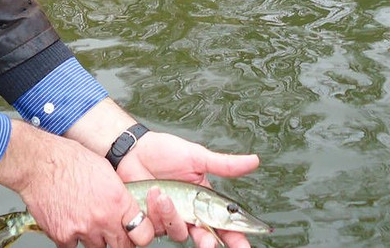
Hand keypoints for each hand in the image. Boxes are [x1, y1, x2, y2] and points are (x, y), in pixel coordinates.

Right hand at [0, 120, 156, 247]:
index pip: (142, 234)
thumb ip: (117, 195)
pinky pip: (72, 246)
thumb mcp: (105, 171)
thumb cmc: (68, 160)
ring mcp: (82, 230)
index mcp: (117, 200)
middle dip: (117, 240)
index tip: (135, 234)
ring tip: (84, 219)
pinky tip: (67, 221)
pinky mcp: (62, 236)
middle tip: (110, 232)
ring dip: (93, 237)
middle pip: (120, 246)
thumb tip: (124, 208)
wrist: (39, 163)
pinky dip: (71, 238)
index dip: (139, 236)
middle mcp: (102, 218)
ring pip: (96, 247)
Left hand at [116, 131, 260, 247]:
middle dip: (210, 242)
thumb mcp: (198, 157)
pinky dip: (155, 212)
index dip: (236, 237)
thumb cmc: (165, 152)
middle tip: (210, 242)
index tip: (244, 246)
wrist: (133, 151)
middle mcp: (189, 214)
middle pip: (206, 238)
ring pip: (179, 233)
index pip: (225, 224)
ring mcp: (170, 219)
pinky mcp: (150, 221)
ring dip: (172, 216)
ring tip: (164, 195)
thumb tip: (255, 161)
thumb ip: (225, 165)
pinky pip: (156, 229)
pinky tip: (152, 194)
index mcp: (205, 201)